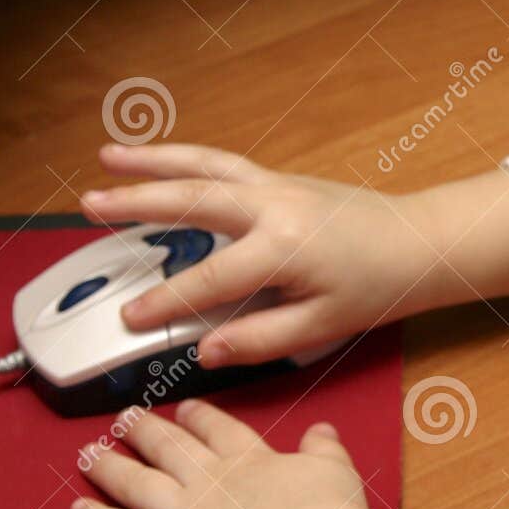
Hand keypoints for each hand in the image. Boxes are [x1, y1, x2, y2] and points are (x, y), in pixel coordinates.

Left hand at [71, 400, 421, 508]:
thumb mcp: (336, 470)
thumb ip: (323, 449)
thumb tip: (322, 430)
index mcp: (250, 459)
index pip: (217, 429)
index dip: (198, 417)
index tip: (185, 408)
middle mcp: (209, 478)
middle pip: (167, 447)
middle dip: (143, 431)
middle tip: (124, 418)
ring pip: (133, 481)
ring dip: (107, 466)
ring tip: (87, 454)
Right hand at [80, 143, 508, 366]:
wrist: (420, 243)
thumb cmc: (379, 285)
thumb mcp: (323, 327)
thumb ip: (260, 340)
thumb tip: (206, 352)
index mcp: (282, 248)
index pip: (207, 279)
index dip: (165, 302)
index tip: (130, 318)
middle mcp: (273, 206)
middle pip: (192, 200)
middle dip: (136, 203)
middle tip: (88, 205)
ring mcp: (276, 185)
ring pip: (203, 167)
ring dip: (153, 161)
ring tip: (108, 157)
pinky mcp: (281, 180)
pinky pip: (222, 163)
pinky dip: (186, 158)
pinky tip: (161, 161)